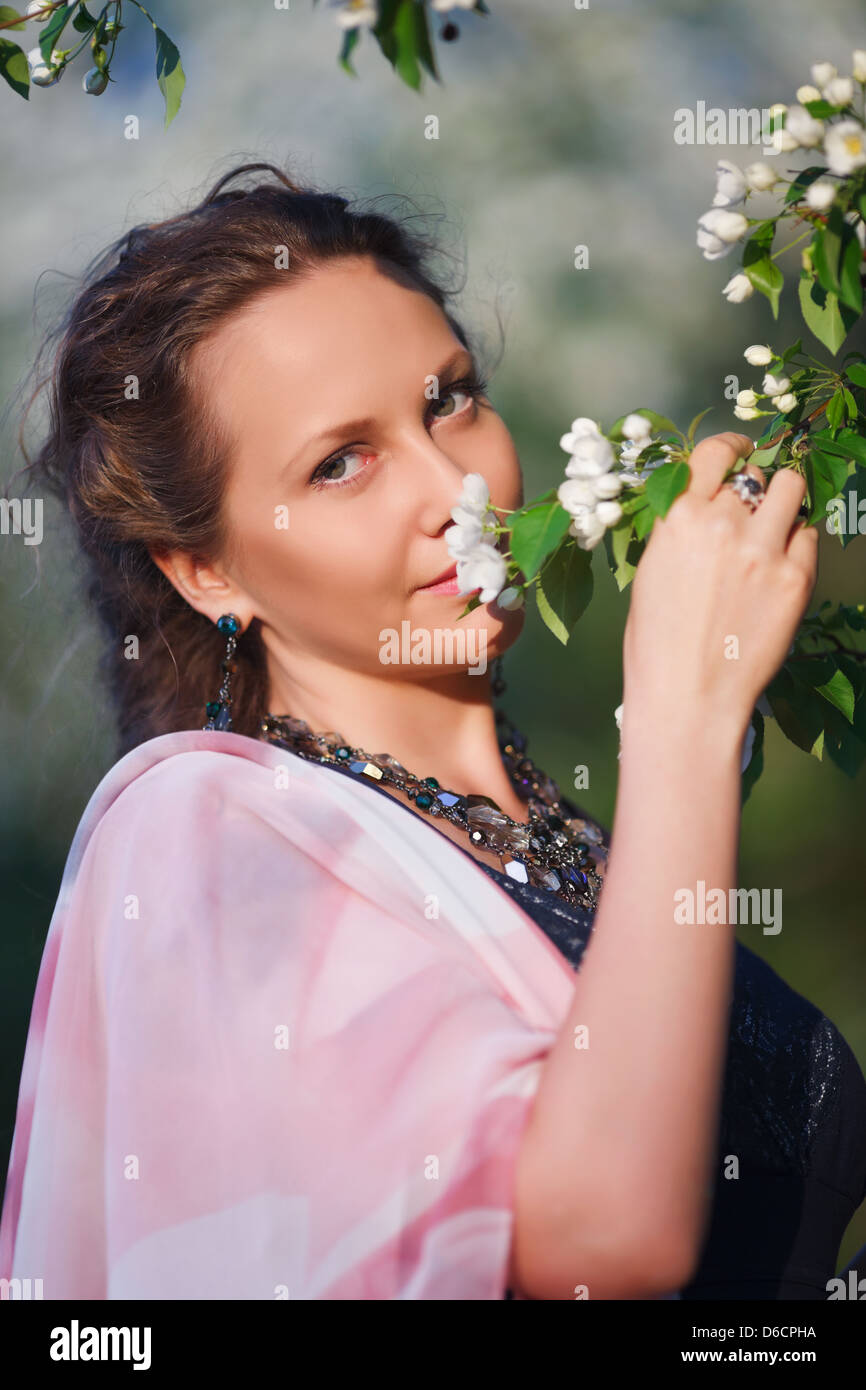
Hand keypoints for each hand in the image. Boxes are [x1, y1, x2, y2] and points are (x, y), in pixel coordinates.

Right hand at [622, 432, 817, 735]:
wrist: (687, 697)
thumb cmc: (656, 644)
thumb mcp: (651, 572)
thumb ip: (680, 530)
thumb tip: (707, 506)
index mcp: (679, 519)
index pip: (714, 453)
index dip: (732, 447)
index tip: (741, 451)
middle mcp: (722, 524)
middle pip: (756, 474)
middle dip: (755, 486)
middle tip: (754, 510)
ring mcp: (763, 551)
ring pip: (792, 490)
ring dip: (785, 500)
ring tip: (777, 525)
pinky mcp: (795, 579)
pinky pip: (808, 537)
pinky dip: (798, 543)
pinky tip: (781, 567)